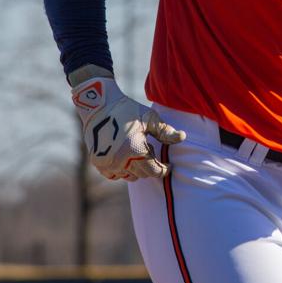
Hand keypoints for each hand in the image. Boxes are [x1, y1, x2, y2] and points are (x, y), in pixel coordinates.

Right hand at [69, 66, 185, 180]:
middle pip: (142, 174)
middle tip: (152, 149)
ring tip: (138, 150)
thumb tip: (183, 137)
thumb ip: (165, 131)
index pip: (154, 171)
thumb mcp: (149, 118)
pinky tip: (126, 156)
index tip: (169, 165)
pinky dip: (122, 170)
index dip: (164, 169)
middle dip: (151, 166)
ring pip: (129, 176)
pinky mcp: (97, 162)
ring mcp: (107, 163)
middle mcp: (119, 161)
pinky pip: (114, 175)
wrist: (98, 106)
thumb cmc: (127, 110)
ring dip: (137, 168)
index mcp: (134, 150)